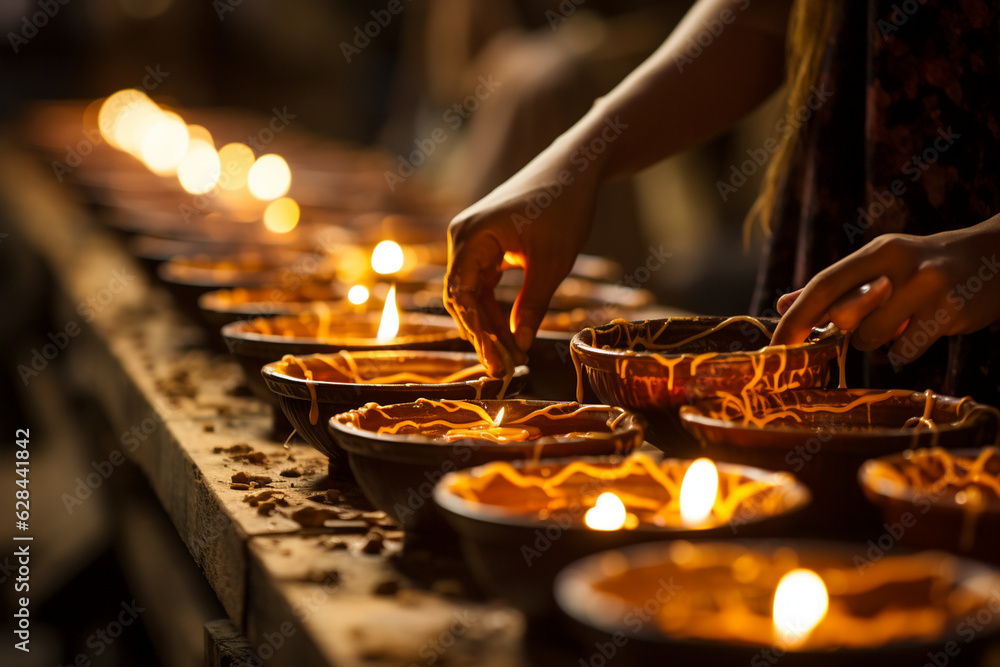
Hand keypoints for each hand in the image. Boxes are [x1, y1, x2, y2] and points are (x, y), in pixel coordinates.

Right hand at [444, 162, 597, 375]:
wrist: (575, 169)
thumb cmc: (564, 207)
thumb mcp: (552, 262)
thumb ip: (533, 304)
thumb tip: (520, 345)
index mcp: (471, 237)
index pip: (461, 296)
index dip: (478, 333)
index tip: (497, 362)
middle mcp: (462, 238)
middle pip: (462, 299)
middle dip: (483, 335)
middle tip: (504, 370)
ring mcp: (472, 242)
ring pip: (473, 296)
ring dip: (490, 326)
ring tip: (512, 359)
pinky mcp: (486, 246)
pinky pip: (484, 285)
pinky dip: (496, 310)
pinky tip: (512, 336)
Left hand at [771, 217, 999, 366]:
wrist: (997, 258)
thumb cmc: (927, 267)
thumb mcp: (882, 265)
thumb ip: (835, 286)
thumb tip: (783, 304)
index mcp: (877, 251)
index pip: (823, 284)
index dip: (796, 318)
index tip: (776, 345)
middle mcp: (899, 264)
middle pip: (844, 314)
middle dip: (840, 331)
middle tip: (852, 327)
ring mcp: (927, 287)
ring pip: (872, 339)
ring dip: (877, 342)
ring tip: (901, 323)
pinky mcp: (950, 313)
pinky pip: (904, 352)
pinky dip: (905, 351)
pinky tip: (923, 331)